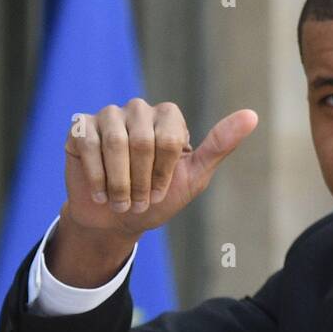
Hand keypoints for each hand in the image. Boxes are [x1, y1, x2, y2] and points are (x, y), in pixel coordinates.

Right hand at [63, 97, 257, 237]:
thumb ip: (219, 145)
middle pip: (141, 141)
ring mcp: (108, 116)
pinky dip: (97, 177)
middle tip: (139, 201)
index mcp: (168, 117)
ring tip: (121, 201)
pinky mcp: (80, 127)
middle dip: (141, 181)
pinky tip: (101, 194)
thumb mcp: (193, 177)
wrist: (116, 221)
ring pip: (114, 143)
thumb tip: (252, 115)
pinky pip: (88, 145)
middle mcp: (138, 110)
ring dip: (119, 182)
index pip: (170, 139)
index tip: (160, 194)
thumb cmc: (158, 199)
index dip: (164, 174)